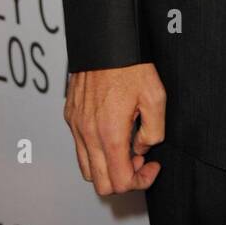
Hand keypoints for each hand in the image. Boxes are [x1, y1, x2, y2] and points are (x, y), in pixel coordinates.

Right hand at [63, 63, 165, 195]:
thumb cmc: (129, 65)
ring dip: (107, 167)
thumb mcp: (155, 97)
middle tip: (138, 159)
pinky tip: (111, 132)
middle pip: (101, 184)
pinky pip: (80, 147)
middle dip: (123, 178)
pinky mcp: (70, 116)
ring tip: (125, 146)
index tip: (150, 166)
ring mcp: (76, 126)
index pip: (119, 182)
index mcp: (110, 133)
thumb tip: (142, 148)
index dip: (140, 180)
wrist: (105, 41)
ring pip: (86, 169)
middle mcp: (88, 134)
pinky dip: (95, 151)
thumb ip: (153, 132)